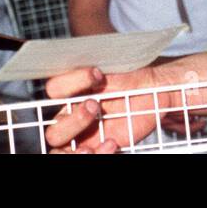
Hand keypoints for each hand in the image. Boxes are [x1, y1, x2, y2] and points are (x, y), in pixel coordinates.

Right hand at [44, 65, 191, 152]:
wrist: (153, 92)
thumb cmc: (133, 76)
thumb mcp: (119, 65)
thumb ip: (105, 62)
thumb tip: (107, 51)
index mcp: (72, 92)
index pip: (55, 89)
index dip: (72, 82)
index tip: (98, 74)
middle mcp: (72, 115)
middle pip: (54, 130)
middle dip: (74, 121)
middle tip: (96, 107)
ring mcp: (83, 136)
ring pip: (61, 150)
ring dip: (75, 152)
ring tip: (94, 147)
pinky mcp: (97, 147)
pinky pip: (86, 156)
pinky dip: (99, 155)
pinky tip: (113, 144)